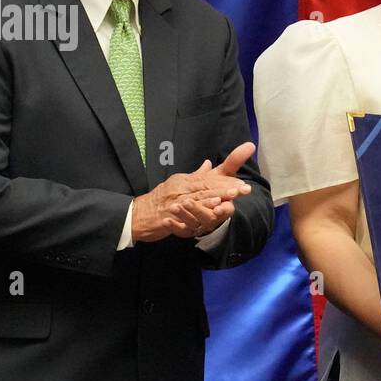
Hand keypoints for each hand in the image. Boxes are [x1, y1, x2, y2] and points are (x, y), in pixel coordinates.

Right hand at [131, 142, 255, 242]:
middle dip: (226, 188)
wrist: (137, 214)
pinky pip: (187, 214)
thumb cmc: (160, 200)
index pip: (208, 179)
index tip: (243, 183)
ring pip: (198, 199)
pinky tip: (210, 210)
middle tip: (243, 189)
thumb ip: (196, 176)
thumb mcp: (178, 185)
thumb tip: (209, 164)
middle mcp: (180, 189)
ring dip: (216, 197)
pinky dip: (200, 210)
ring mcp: (174, 202)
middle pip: (206, 187)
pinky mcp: (169, 216)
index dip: (226, 181)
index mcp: (184, 181)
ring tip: (230, 196)